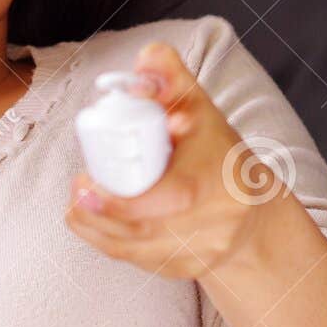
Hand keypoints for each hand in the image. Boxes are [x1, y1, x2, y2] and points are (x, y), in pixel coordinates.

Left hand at [64, 42, 295, 279]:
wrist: (251, 208)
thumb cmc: (214, 151)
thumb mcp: (198, 108)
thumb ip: (172, 78)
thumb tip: (147, 58)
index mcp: (223, 177)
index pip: (174, 195)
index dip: (125, 199)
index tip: (86, 185)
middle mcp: (220, 220)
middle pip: (149, 227)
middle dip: (102, 213)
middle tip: (76, 191)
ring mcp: (206, 250)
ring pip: (139, 249)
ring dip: (97, 228)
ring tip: (76, 205)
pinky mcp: (189, 269)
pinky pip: (140, 261)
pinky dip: (109, 243)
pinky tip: (89, 223)